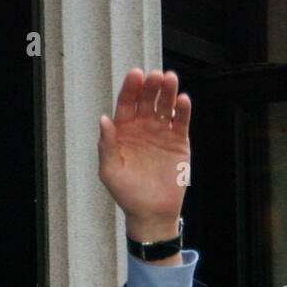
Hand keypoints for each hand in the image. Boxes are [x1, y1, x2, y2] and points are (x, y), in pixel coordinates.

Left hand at [98, 68, 190, 244]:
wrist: (151, 212)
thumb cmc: (127, 194)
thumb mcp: (111, 171)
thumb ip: (107, 145)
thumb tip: (103, 119)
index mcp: (123, 131)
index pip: (126, 104)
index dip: (130, 89)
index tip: (135, 75)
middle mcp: (143, 127)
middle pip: (147, 100)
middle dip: (151, 86)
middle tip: (155, 76)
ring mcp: (162, 132)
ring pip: (165, 106)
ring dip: (168, 91)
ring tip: (170, 79)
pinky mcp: (179, 140)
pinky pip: (181, 121)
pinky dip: (183, 110)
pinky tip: (183, 100)